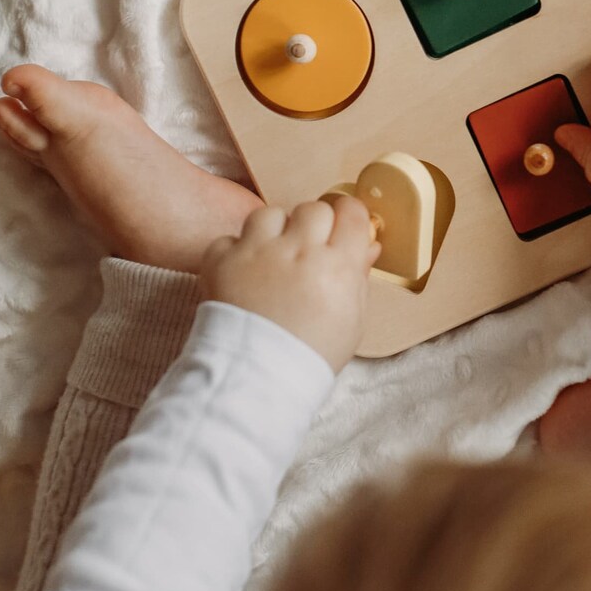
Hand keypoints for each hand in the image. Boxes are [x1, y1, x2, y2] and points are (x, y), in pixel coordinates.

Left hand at [200, 197, 380, 372]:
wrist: (258, 381)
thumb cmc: (312, 355)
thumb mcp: (352, 320)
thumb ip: (359, 277)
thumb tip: (367, 245)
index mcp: (337, 266)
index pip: (351, 213)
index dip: (349, 218)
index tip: (343, 228)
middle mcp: (299, 251)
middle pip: (314, 209)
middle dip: (314, 225)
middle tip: (308, 249)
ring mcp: (258, 253)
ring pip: (271, 214)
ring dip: (273, 231)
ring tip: (272, 257)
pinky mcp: (223, 262)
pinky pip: (230, 238)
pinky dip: (235, 253)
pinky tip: (243, 274)